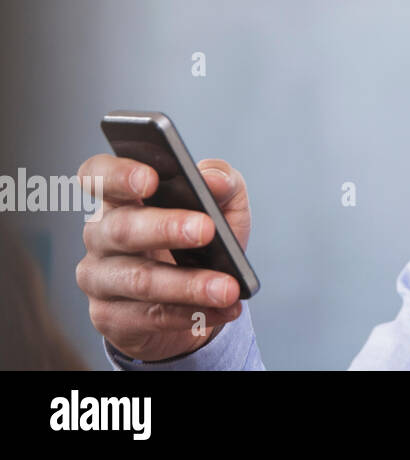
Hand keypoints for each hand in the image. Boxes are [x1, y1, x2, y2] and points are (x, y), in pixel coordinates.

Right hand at [76, 154, 250, 361]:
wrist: (195, 303)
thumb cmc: (203, 242)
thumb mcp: (223, 206)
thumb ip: (222, 182)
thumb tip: (214, 181)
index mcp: (121, 198)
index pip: (98, 175)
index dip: (117, 175)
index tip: (150, 179)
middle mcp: (100, 235)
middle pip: (122, 228)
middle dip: (166, 228)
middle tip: (206, 230)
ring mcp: (99, 278)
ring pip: (139, 280)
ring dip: (188, 284)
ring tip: (228, 288)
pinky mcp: (108, 318)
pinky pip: (151, 316)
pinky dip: (192, 313)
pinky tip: (223, 310)